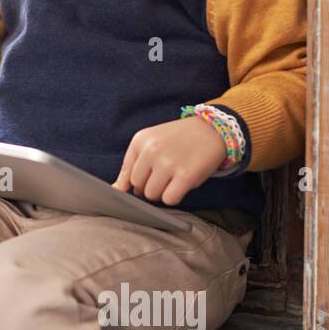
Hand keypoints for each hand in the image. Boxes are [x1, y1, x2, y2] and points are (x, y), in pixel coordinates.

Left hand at [111, 116, 229, 205]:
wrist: (212, 129)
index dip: (137, 182)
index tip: (147, 181)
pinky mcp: (185, 175)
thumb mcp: (151, 143)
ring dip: (162, 193)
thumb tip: (116, 190)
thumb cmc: (178, 139)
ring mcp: (168, 163)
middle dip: (150, 187)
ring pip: (152, 195)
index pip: (126, 175)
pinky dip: (175, 197)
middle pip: (138, 187)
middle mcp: (151, 151)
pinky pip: (169, 199)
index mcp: (140, 141)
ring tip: (173, 179)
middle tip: (165, 177)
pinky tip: (182, 185)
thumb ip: (131, 166)